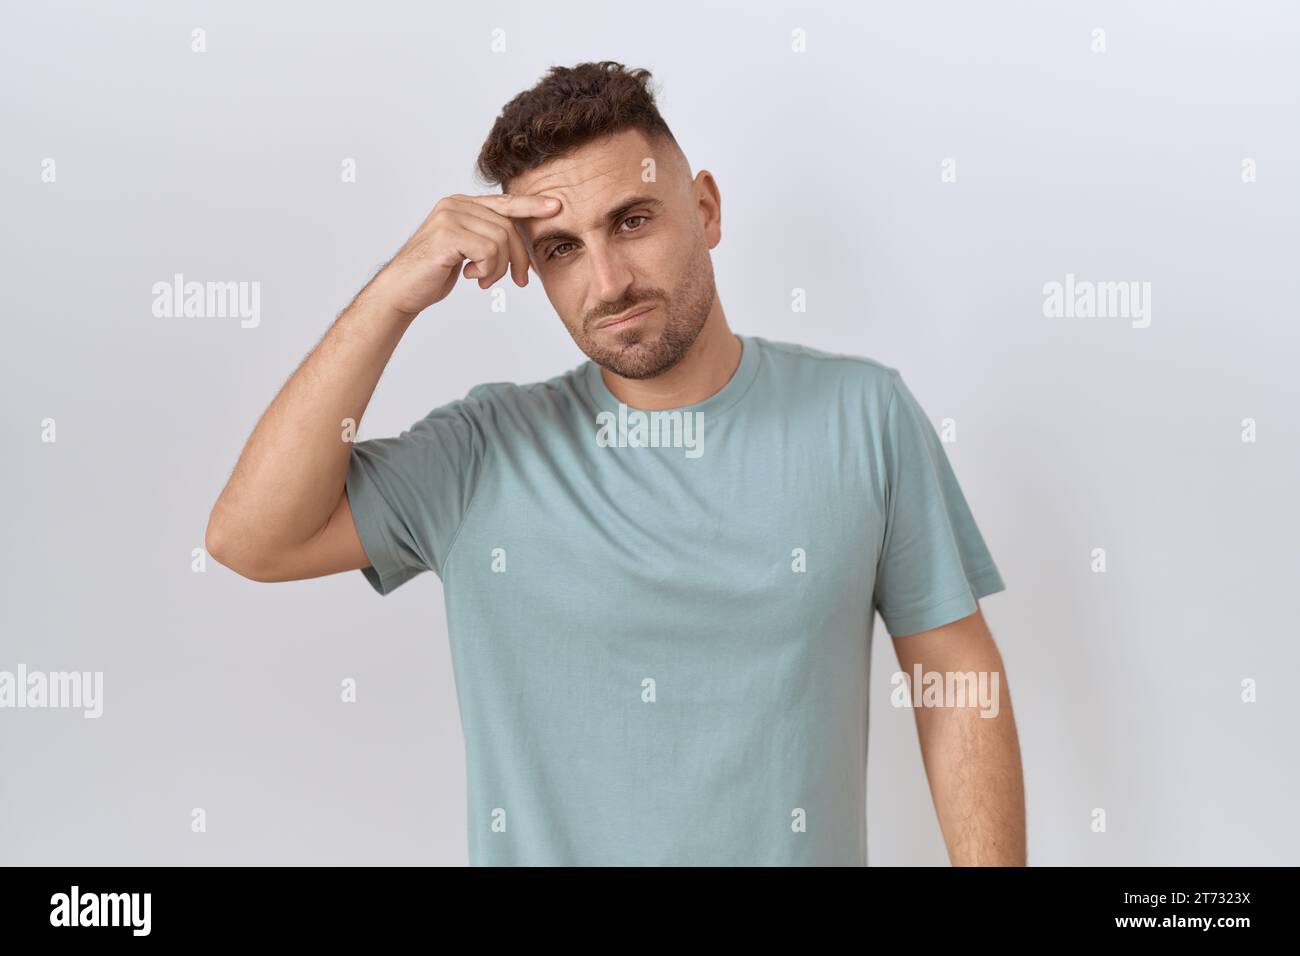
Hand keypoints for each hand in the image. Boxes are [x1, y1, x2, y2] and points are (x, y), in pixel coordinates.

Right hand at [368, 192, 561, 317]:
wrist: (401, 289)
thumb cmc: (432, 273)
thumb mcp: (465, 250)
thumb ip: (486, 237)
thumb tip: (516, 241)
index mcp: (460, 204)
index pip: (504, 203)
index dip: (531, 204)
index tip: (555, 207)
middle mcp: (455, 204)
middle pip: (508, 226)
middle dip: (518, 258)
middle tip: (518, 281)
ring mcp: (449, 217)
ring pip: (501, 240)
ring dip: (499, 269)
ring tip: (483, 280)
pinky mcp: (447, 234)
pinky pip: (489, 251)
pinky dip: (487, 270)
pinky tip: (472, 277)